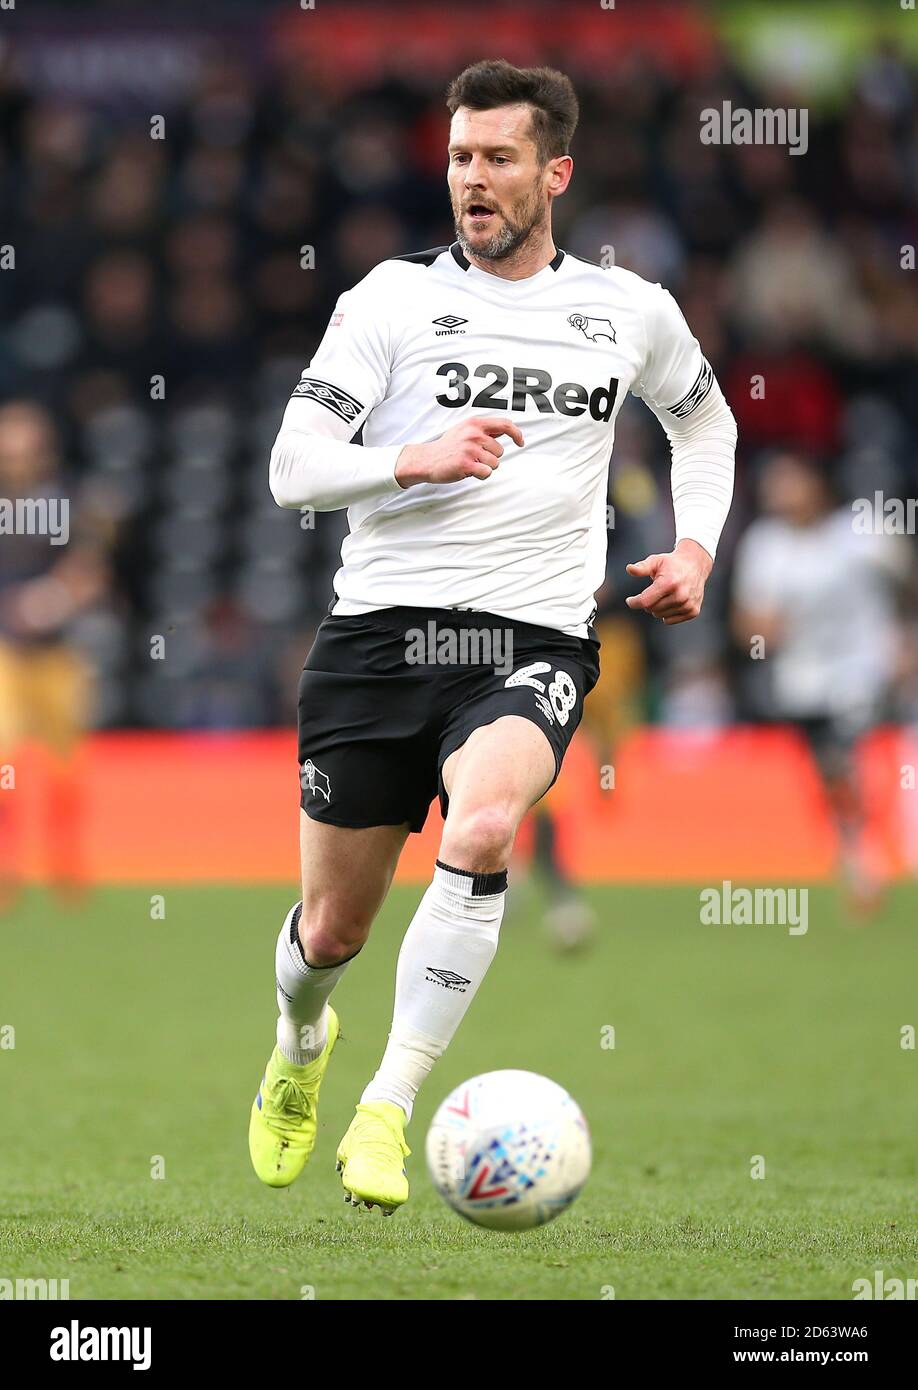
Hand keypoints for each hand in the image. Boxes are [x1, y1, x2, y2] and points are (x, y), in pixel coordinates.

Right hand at [395, 417, 523, 487]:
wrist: (427, 459)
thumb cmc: (447, 446)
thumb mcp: (464, 430)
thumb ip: (484, 430)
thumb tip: (505, 431)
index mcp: (475, 423)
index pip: (505, 424)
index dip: (517, 434)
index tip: (520, 442)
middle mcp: (473, 434)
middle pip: (500, 451)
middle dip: (491, 457)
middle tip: (474, 457)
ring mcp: (470, 449)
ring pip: (495, 464)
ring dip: (485, 467)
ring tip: (470, 463)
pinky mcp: (466, 464)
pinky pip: (487, 473)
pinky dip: (481, 475)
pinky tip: (469, 471)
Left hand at [624, 539, 712, 624]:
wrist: (696, 565)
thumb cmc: (671, 563)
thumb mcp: (655, 561)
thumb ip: (641, 567)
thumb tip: (629, 569)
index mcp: (669, 583)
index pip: (644, 601)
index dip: (634, 602)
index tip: (630, 600)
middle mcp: (680, 595)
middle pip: (651, 609)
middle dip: (648, 601)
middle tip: (654, 590)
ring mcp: (688, 605)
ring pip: (660, 615)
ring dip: (657, 607)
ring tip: (665, 594)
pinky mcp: (693, 611)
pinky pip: (669, 620)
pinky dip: (667, 613)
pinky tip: (672, 601)